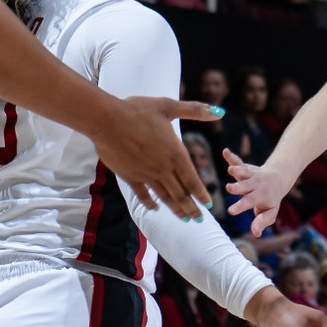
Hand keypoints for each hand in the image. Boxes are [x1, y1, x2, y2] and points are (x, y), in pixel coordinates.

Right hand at [90, 97, 219, 216]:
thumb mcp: (168, 107)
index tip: (208, 205)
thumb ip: (195, 110)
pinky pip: (143, 195)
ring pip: (164, 197)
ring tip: (184, 218)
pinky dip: (150, 203)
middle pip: (180, 193)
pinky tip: (154, 208)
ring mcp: (146, 174)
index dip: (201, 194)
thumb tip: (219, 110)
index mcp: (175, 153)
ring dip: (175, 209)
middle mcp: (163, 168)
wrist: (107, 120)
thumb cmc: (137, 110)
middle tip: (199, 219)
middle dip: (191, 208)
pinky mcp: (130, 177)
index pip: (192, 180)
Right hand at [223, 150, 296, 233]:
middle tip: (229, 189)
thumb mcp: (270, 212)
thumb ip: (262, 222)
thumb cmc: (271, 199)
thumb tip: (256, 233)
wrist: (278, 178)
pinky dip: (231, 156)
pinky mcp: (245, 167)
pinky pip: (238, 161)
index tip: (230, 211)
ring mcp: (250, 175)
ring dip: (237, 170)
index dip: (240, 207)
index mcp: (260, 197)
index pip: (249, 202)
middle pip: (245, 186)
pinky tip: (225, 151)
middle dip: (237, 188)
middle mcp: (254, 185)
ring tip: (230, 169)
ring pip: (243, 172)